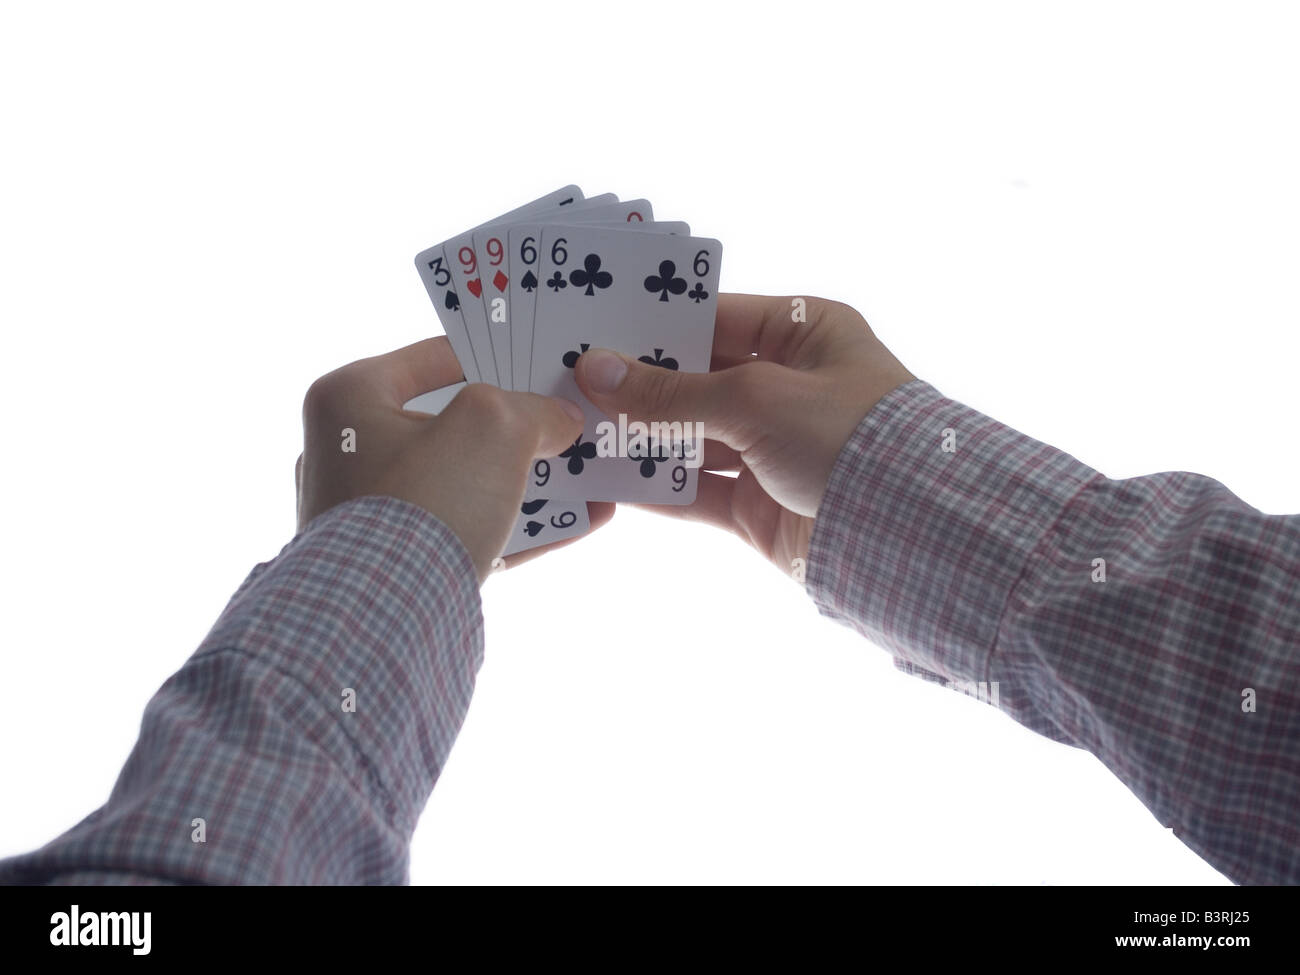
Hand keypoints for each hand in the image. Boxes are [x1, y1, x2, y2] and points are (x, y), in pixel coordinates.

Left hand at [296, 336, 613, 580]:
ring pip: (466, 481)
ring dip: (528, 477)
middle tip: (567, 419)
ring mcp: (369, 514)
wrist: (385, 619)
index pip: (437, 358)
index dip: (499, 357)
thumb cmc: (424, 502)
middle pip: (453, 424)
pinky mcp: (397, 564)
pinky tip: (582, 519)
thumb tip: (562, 420)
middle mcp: (347, 452)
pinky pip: (470, 529)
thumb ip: (534, 409)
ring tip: (586, 471)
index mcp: (349, 399)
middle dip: (519, 425)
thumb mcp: (494, 426)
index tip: (546, 364)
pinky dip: (521, 523)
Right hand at [573, 294, 912, 574]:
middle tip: (568, 377)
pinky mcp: (758, 504)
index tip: (593, 329)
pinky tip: (605, 478)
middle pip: (695, 378)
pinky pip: (694, 489)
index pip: (714, 317)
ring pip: (689, 436)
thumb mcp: (757, 398)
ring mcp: (771, 448)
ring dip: (638, 436)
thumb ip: (672, 391)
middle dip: (637, 383)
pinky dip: (654, 486)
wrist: (912, 534)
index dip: (654, 325)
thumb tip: (596, 371)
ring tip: (574, 428)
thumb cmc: (852, 437)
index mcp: (804, 334)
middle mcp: (787, 386)